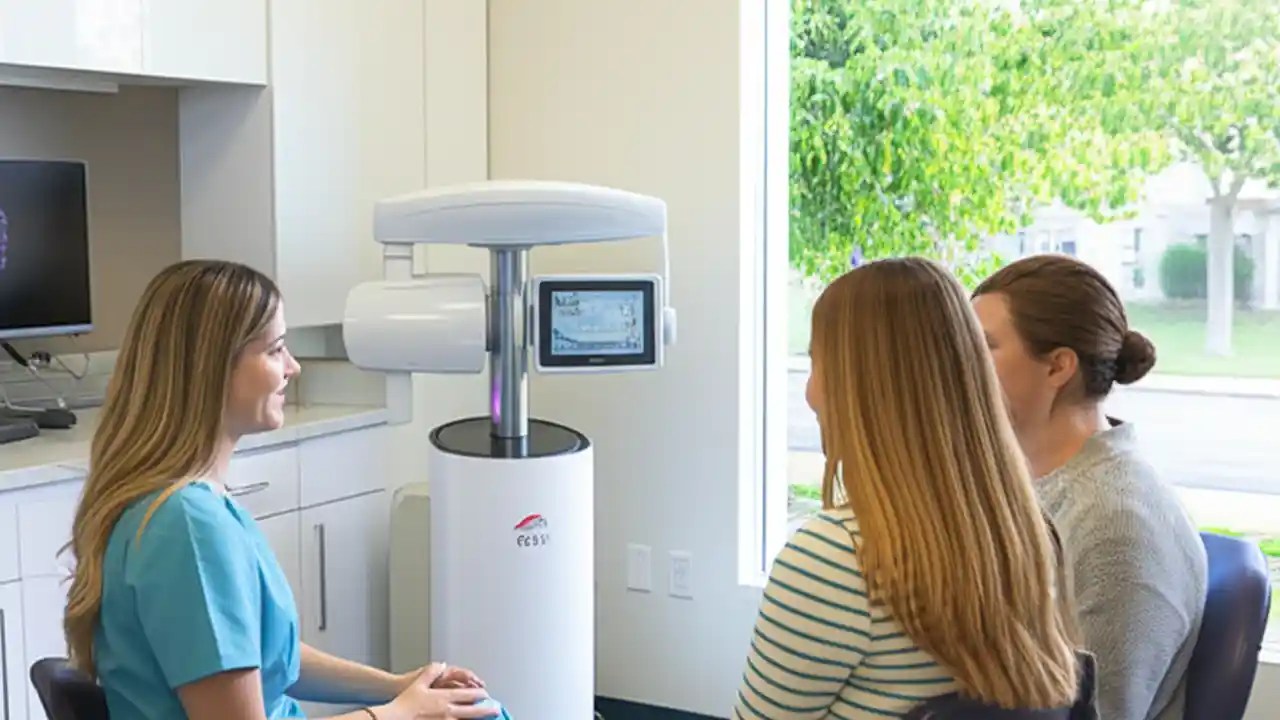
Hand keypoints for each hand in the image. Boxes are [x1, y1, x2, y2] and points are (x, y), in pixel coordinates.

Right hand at [378, 665, 496, 718]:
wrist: (394, 719)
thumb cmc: (404, 704)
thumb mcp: (418, 683)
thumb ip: (431, 672)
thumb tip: (441, 665)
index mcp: (444, 697)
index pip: (468, 695)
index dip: (479, 694)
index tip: (485, 694)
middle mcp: (448, 711)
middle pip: (473, 710)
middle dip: (486, 709)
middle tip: (496, 709)